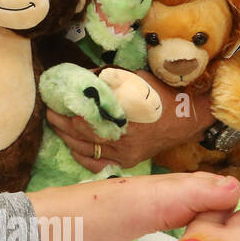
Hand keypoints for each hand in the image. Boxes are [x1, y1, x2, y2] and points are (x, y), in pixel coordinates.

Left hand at [47, 70, 211, 171]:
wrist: (189, 118)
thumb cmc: (162, 94)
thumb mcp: (135, 79)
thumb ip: (108, 79)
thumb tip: (83, 77)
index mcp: (122, 116)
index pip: (84, 117)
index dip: (66, 109)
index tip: (54, 99)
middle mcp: (121, 138)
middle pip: (81, 134)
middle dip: (61, 122)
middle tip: (50, 111)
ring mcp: (124, 153)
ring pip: (86, 149)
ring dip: (67, 137)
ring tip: (56, 125)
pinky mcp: (128, 161)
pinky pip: (99, 163)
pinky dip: (83, 156)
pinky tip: (72, 147)